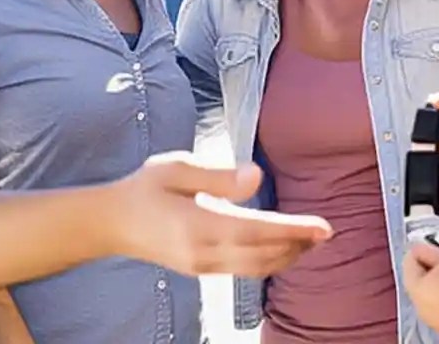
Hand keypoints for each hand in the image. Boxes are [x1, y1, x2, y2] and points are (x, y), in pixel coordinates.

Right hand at [108, 152, 331, 276]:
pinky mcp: (202, 270)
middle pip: (262, 254)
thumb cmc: (144, 189)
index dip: (293, 230)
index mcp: (198, 224)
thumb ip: (218, 175)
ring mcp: (203, 265)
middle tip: (326, 232)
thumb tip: (256, 177)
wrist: (111, 223)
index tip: (322, 227)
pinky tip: (282, 250)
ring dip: (287, 255)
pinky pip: (244, 270)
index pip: (256, 230)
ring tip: (311, 240)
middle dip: (298, 244)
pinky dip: (269, 261)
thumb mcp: (176, 168)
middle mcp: (204, 252)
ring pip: (256, 267)